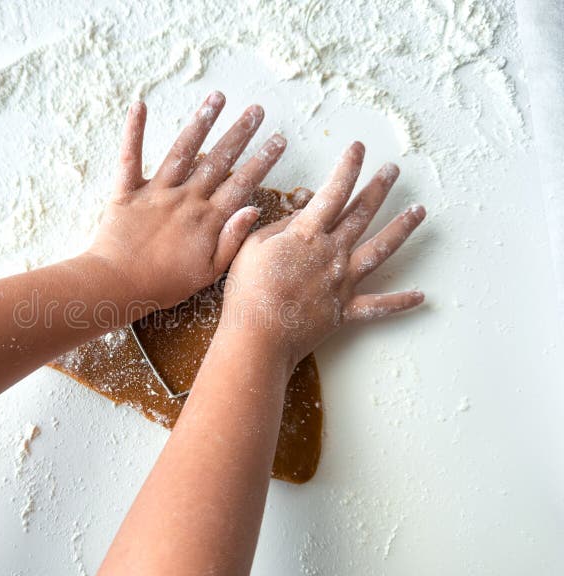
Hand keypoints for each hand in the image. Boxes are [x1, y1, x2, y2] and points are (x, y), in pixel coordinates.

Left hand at [85, 91, 286, 308]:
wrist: (118, 286)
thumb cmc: (164, 285)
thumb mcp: (208, 272)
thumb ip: (232, 240)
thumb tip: (254, 209)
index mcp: (207, 220)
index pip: (241, 183)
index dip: (262, 160)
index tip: (278, 139)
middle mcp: (185, 199)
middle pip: (217, 160)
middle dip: (239, 133)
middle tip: (256, 109)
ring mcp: (156, 193)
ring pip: (182, 151)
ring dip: (201, 121)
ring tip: (217, 97)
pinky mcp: (127, 192)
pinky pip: (130, 156)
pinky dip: (135, 130)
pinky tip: (140, 104)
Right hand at [221, 141, 425, 366]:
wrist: (259, 335)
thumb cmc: (247, 291)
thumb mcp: (251, 247)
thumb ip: (277, 228)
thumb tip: (297, 216)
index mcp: (307, 235)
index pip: (333, 192)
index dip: (347, 167)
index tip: (358, 148)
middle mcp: (332, 253)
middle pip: (361, 214)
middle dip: (379, 189)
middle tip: (393, 170)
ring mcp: (342, 282)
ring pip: (379, 250)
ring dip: (401, 229)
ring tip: (419, 211)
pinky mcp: (345, 309)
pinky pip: (377, 306)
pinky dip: (399, 302)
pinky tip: (420, 296)